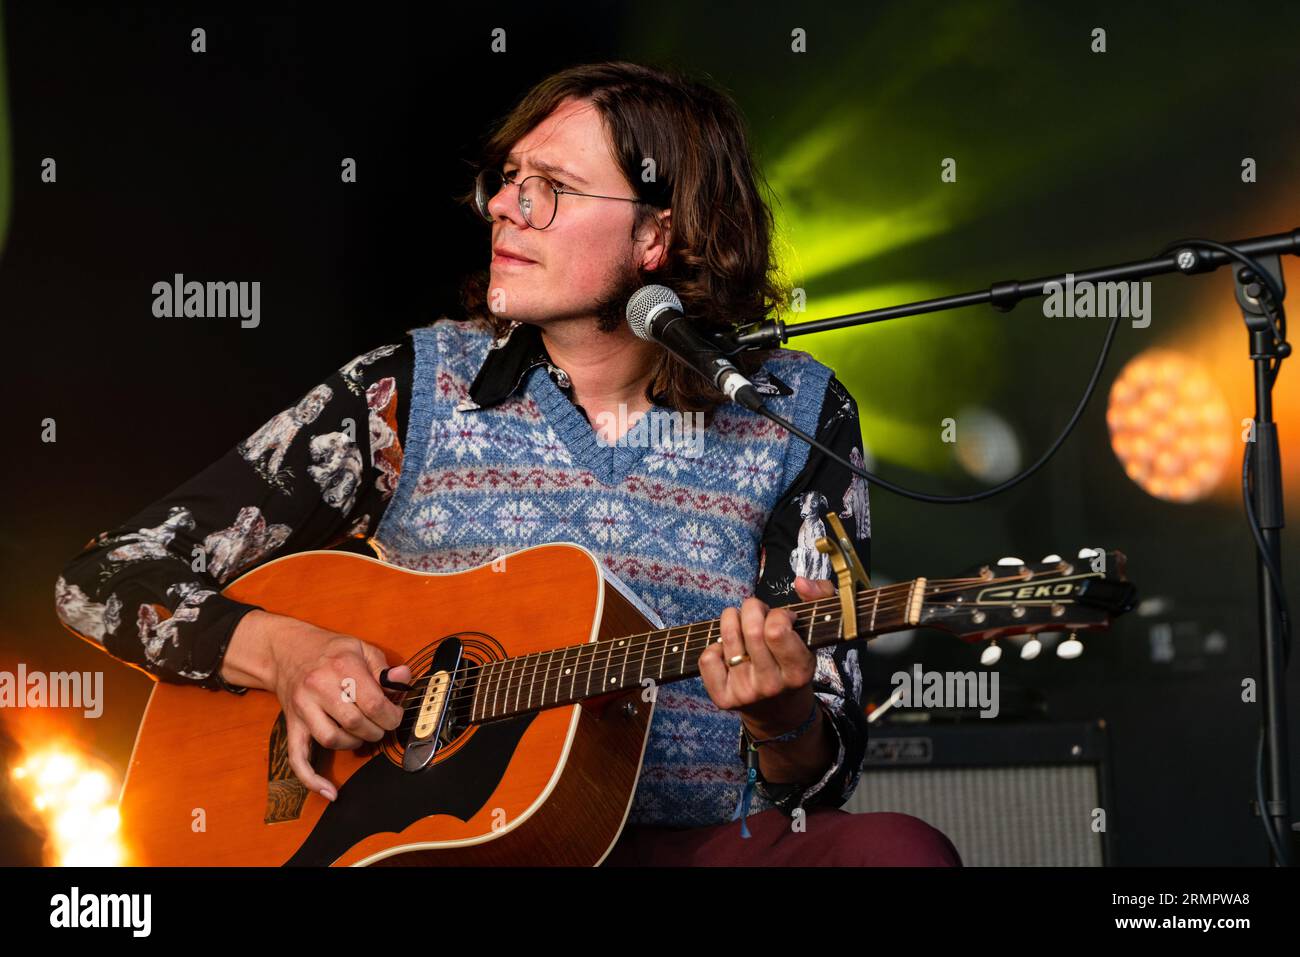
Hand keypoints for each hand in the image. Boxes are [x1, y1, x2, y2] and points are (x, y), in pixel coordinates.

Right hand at [255, 614, 408, 801]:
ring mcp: (302, 708)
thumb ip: (384, 667)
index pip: (371, 701)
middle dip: (377, 730)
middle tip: (383, 726)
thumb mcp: (360, 648)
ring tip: (363, 734)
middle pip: (354, 722)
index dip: (391, 715)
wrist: (286, 650)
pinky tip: (330, 792)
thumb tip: (404, 678)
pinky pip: (298, 758)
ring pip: (332, 739)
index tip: (396, 716)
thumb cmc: (329, 650)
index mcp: (340, 665)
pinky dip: (313, 779)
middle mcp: (318, 687)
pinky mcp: (292, 724)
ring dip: (355, 743)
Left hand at [699, 576, 836, 734]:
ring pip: (727, 637)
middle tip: (756, 612)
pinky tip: (728, 649)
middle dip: (752, 608)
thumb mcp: (815, 632)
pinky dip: (714, 645)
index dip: (777, 614)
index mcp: (799, 670)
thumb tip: (801, 582)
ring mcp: (746, 693)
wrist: (780, 712)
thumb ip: (822, 596)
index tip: (782, 618)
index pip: (776, 630)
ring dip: (731, 618)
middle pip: (751, 629)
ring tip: (740, 623)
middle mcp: (772, 685)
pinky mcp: (724, 698)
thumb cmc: (796, 661)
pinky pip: (708, 658)